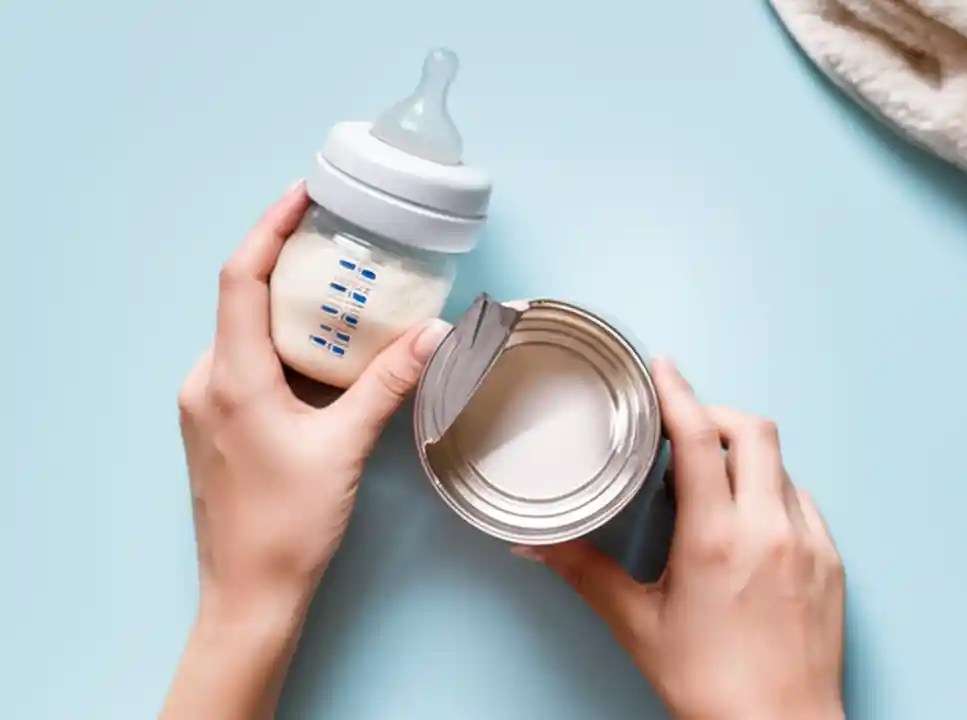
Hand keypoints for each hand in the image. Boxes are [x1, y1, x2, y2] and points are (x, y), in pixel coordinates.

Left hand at [163, 183, 448, 718]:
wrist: (250, 594)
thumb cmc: (289, 526)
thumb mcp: (345, 447)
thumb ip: (389, 384)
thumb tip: (437, 334)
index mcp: (231, 377)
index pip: (241, 278)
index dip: (270, 228)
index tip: (304, 195)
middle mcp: (208, 382)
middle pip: (245, 300)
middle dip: (293, 265)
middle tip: (344, 243)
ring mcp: (209, 406)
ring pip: (250, 335)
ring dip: (296, 311)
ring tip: (348, 296)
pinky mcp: (220, 426)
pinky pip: (251, 365)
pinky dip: (290, 348)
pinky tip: (332, 358)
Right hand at [518, 359, 845, 719]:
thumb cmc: (711, 686)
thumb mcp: (639, 626)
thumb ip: (585, 574)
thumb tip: (534, 545)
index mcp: (716, 539)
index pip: (699, 439)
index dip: (678, 393)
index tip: (663, 368)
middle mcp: (769, 530)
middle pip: (754, 430)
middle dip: (717, 414)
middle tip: (685, 427)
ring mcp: (809, 543)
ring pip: (783, 463)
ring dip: (748, 455)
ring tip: (714, 480)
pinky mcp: (832, 561)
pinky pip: (804, 501)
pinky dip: (775, 491)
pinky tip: (750, 520)